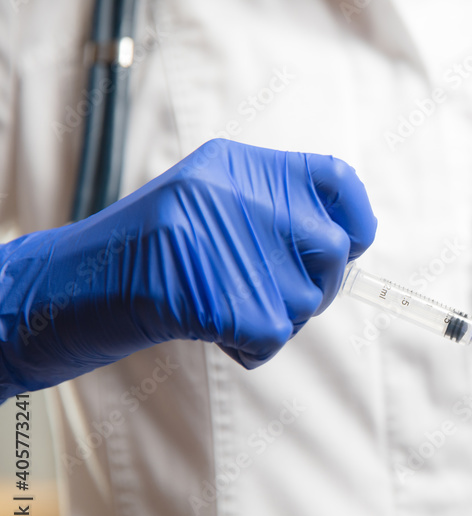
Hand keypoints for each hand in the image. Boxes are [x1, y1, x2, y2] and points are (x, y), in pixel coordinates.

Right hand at [0, 139, 375, 398]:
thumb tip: (347, 237)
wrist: (71, 288)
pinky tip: (215, 334)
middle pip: (333, 249)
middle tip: (274, 293)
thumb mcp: (205, 200)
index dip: (357, 217)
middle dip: (318, 284)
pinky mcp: (221, 298)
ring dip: (279, 317)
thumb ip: (270, 205)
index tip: (352, 243)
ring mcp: (230, 246)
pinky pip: (277, 336)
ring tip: (225, 306)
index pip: (338, 178)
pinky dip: (253, 349)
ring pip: (309, 299)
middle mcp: (239, 196)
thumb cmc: (145, 250)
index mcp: (238, 166)